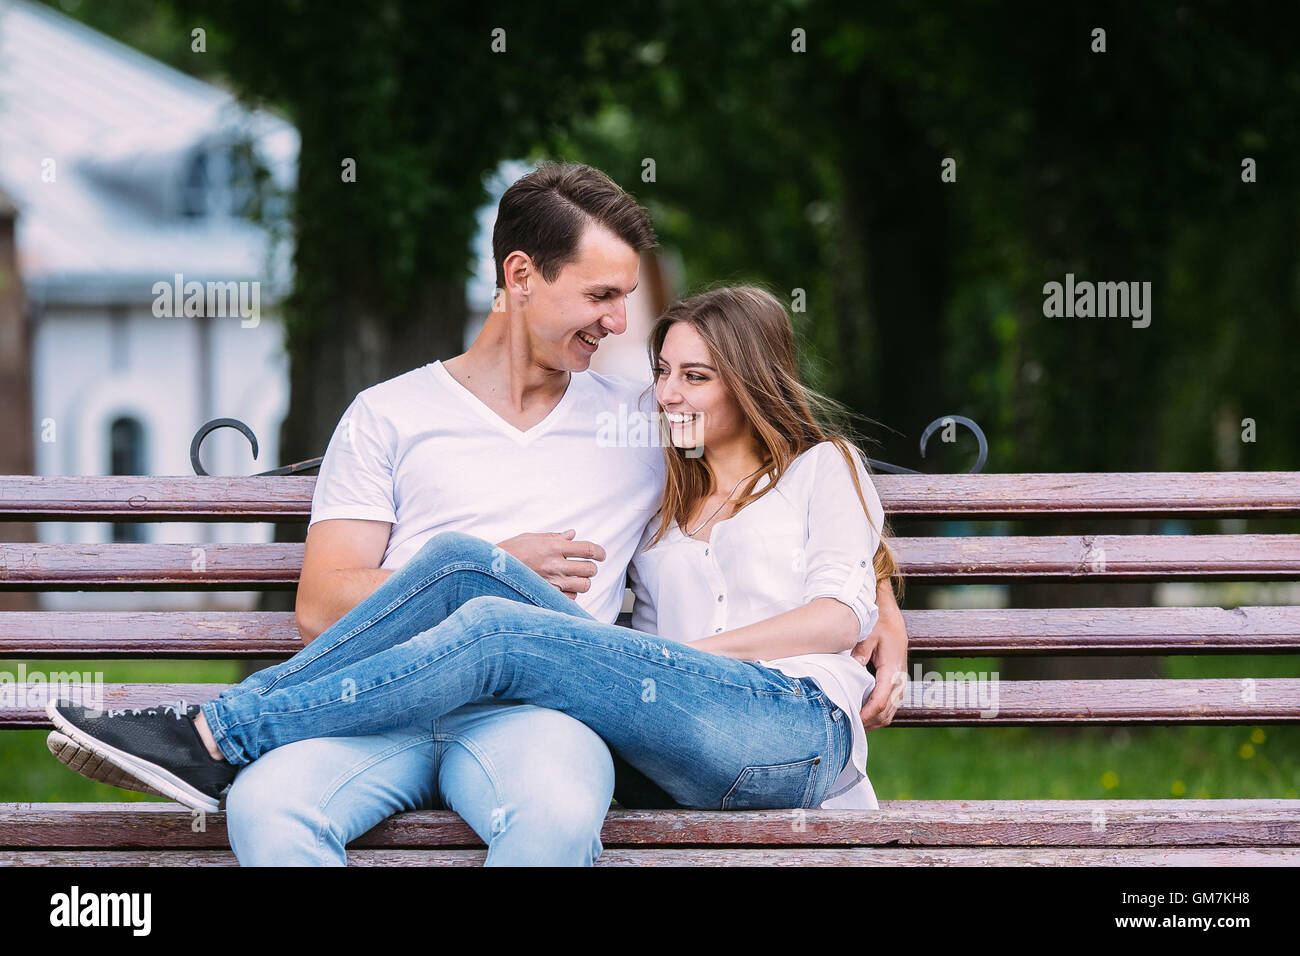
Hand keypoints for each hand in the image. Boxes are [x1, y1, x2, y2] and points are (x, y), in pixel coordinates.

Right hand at [495, 530, 605, 600]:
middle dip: (591, 568)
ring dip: (582, 582)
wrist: (490, 570)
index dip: (600, 552)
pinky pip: (570, 598)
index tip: (601, 555)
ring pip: (584, 586)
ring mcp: (551, 583)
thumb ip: (554, 537)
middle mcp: (555, 565)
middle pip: (589, 569)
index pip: (588, 549)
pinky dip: (570, 594)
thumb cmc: (509, 552)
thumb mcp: (530, 538)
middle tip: (585, 567)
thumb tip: (572, 535)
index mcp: (553, 547)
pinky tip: (562, 589)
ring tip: (574, 579)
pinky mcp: (546, 596)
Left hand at [852, 578, 907, 730]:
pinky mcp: (897, 679)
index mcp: (893, 667)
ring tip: (855, 724)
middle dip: (870, 722)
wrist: (890, 613)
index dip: (867, 713)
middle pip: (888, 711)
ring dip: (875, 720)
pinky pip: (891, 703)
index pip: (881, 700)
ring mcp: (900, 680)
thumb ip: (861, 652)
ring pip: (892, 710)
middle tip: (850, 727)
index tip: (853, 720)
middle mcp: (900, 677)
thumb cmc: (878, 621)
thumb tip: (853, 670)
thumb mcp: (867, 634)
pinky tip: (864, 714)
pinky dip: (879, 713)